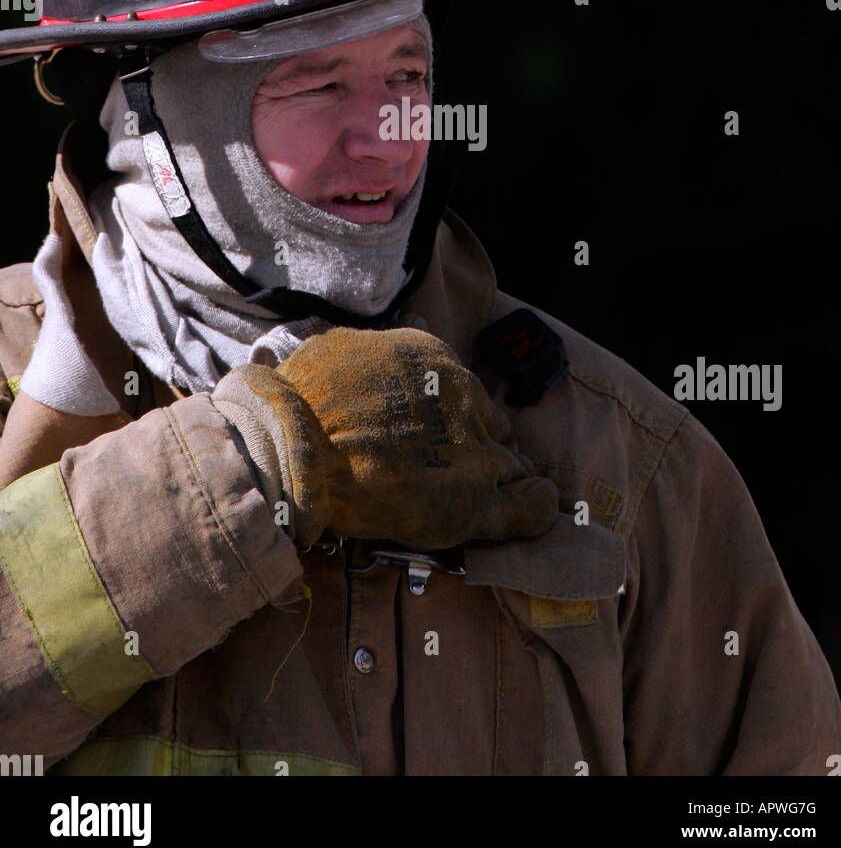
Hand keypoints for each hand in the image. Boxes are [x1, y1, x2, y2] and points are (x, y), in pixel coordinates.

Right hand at [213, 327, 558, 549]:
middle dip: (486, 445)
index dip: (462, 419)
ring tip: (507, 489)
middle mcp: (462, 400)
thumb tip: (391, 338)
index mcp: (436, 362)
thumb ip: (375, 352)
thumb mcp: (341, 348)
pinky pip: (527, 508)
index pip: (466, 395)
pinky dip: (536, 509)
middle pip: (492, 426)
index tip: (454, 434)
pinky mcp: (474, 502)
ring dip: (509, 476)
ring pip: (513, 465)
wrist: (292, 445)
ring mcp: (473, 451)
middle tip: (473, 465)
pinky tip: (540, 505)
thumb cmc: (305, 397)